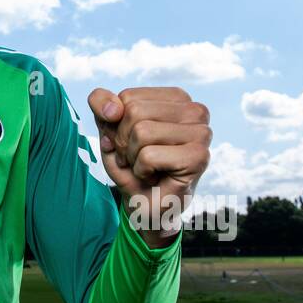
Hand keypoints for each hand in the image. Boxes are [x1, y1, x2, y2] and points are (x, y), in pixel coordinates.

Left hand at [88, 87, 209, 248]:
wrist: (145, 205)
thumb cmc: (130, 164)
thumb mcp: (108, 128)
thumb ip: (101, 104)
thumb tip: (113, 108)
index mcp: (177, 98)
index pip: (128, 96)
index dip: (117, 123)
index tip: (130, 142)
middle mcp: (195, 110)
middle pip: (134, 111)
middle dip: (124, 141)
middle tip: (137, 159)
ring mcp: (202, 133)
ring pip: (141, 132)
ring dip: (133, 157)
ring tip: (146, 168)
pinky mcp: (199, 157)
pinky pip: (149, 156)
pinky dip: (142, 170)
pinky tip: (155, 177)